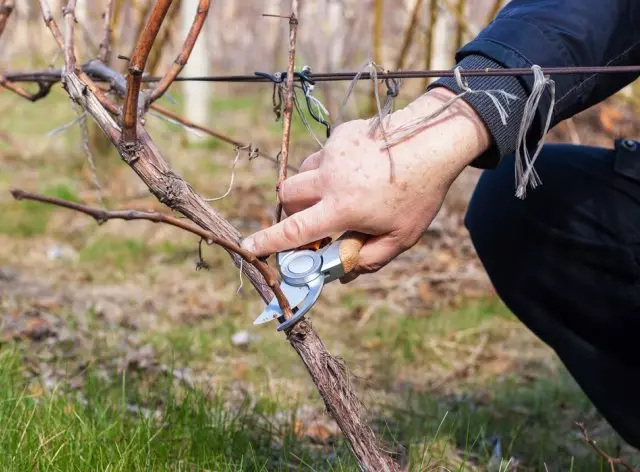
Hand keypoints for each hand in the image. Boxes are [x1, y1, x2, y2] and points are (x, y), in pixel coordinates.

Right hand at [241, 88, 490, 280]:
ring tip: (341, 193)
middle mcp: (330, 178)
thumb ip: (369, 259)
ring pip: (303, 173)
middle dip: (291, 211)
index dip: (268, 242)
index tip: (248, 247)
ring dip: (311, 188)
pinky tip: (359, 170)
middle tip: (313, 219)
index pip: (294, 231)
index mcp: (341, 207)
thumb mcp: (401, 237)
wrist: (433, 140)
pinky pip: (324, 155)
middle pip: (286, 195)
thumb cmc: (420, 194)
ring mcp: (333, 153)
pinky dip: (331, 168)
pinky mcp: (340, 135)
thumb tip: (343, 274)